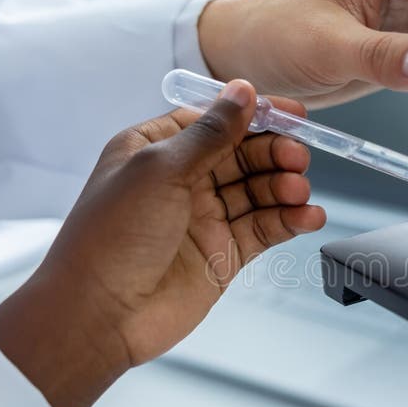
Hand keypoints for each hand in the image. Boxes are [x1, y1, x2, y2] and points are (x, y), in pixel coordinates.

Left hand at [0, 81, 324, 406]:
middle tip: (297, 157)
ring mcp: (205, 218)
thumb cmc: (111, 238)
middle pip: (244, 155)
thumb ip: (209, 133)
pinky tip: (308, 216)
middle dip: (275, 153)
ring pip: (259, 191)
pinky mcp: (224, 254)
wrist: (99, 314)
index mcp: (157, 150)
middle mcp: (182, 180)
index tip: (294, 114)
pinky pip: (265, 228)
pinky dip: (290, 220)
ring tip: (299, 190)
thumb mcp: (160, 169)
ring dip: (285, 187)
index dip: (256, 115)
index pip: (216, 121)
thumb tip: (243, 92)